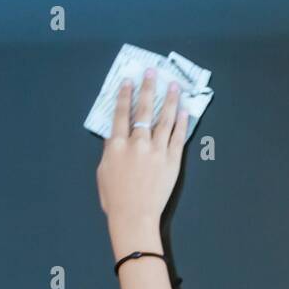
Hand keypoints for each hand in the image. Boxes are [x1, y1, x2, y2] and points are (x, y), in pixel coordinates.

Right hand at [97, 70, 188, 254]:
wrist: (134, 217)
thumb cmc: (115, 199)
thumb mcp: (103, 172)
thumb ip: (110, 151)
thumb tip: (116, 136)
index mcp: (117, 145)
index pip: (121, 113)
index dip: (125, 95)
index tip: (129, 81)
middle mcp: (137, 143)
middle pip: (144, 110)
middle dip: (148, 88)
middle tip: (152, 72)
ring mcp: (157, 150)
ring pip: (165, 119)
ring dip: (170, 99)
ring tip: (174, 85)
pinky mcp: (172, 160)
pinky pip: (178, 136)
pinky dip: (182, 122)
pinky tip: (184, 110)